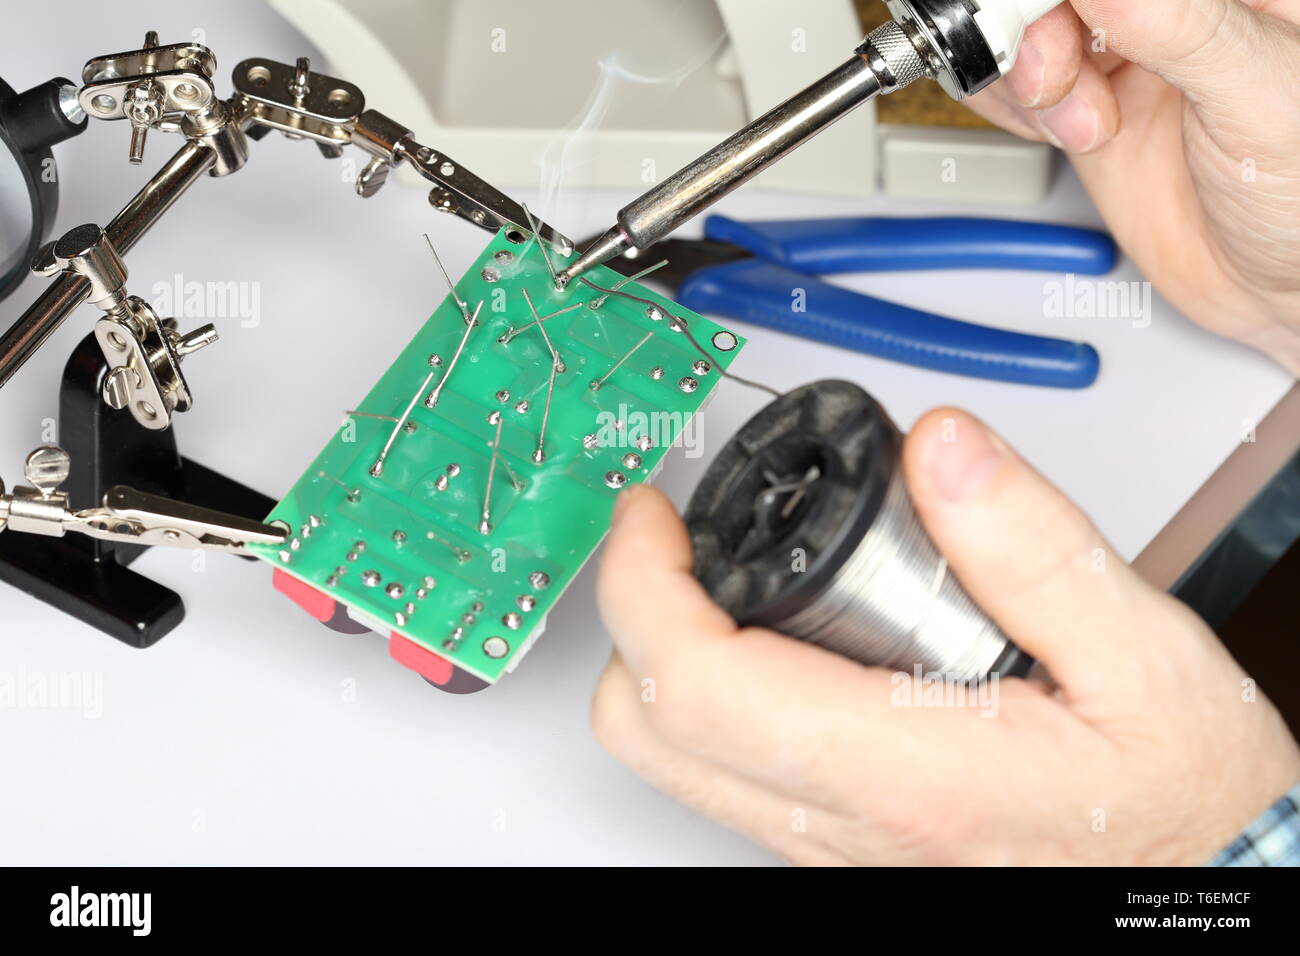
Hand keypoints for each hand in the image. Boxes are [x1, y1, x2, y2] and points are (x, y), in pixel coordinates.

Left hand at [592, 408, 1299, 863]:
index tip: (652, 514)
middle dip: (634, 613)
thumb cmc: (1188, 797)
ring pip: (677, 758)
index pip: (696, 687)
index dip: (642, 584)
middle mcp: (849, 822)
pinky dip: (713, 692)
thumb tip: (940, 450)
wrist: (1208, 881)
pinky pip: (728, 772)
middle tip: (678, 536)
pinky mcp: (842, 841)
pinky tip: (776, 635)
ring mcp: (834, 843)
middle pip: (649, 731)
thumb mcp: (1143, 651)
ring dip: (669, 650)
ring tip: (725, 571)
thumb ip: (1035, 543)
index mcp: (907, 772)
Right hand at [966, 0, 1299, 372]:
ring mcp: (1123, 57)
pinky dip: (1012, 110)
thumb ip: (1181, 26)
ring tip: (1083, 126)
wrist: (1279, 287)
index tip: (1044, 22)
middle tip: (1052, 79)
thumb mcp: (1261, 95)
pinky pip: (1015, 88)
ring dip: (1025, 80)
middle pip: (1058, 0)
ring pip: (1022, 33)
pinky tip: (1065, 137)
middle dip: (1036, 30)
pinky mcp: (1083, 110)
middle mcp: (1167, 12)